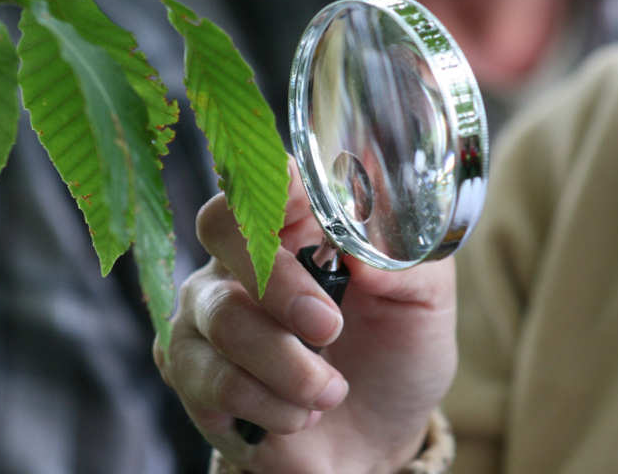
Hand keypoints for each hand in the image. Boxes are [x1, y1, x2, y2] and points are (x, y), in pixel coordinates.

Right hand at [154, 161, 456, 473]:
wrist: (373, 442)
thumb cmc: (394, 356)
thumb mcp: (425, 304)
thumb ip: (408, 261)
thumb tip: (372, 242)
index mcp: (298, 223)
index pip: (267, 175)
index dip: (277, 183)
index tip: (309, 216)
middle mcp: (241, 258)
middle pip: (222, 228)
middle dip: (279, 283)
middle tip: (329, 328)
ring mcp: (207, 314)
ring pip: (222, 318)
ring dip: (289, 367)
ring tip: (331, 392)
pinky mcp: (191, 375)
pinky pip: (212, 382)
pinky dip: (270, 406)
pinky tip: (300, 415)